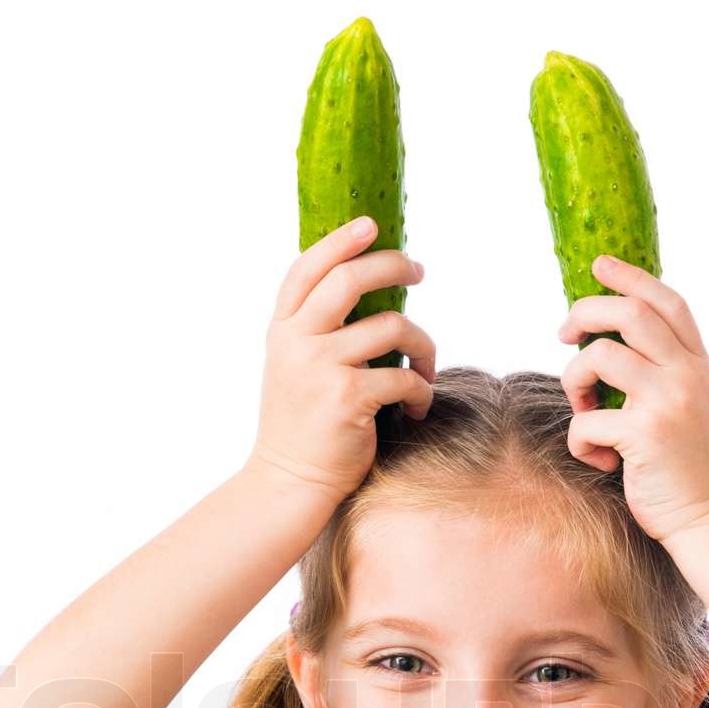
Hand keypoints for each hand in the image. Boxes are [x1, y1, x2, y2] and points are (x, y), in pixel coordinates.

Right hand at [247, 216, 434, 502]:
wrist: (289, 483)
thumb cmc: (301, 428)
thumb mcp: (293, 368)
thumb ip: (315, 331)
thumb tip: (364, 292)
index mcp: (282, 331)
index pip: (307, 269)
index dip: (340, 240)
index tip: (371, 225)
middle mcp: (297, 342)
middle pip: (350, 279)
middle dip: (392, 265)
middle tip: (418, 271)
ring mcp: (321, 368)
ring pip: (392, 327)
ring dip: (423, 345)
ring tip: (426, 368)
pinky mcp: (348, 399)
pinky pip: (404, 378)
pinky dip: (422, 392)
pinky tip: (418, 409)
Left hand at [558, 255, 708, 545]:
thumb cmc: (691, 470)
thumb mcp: (694, 408)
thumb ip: (669, 374)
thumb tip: (618, 346)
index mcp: (698, 365)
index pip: (667, 302)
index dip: (630, 277)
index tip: (599, 265)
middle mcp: (687, 375)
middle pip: (628, 314)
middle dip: (585, 313)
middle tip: (564, 334)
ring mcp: (667, 402)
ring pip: (598, 356)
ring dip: (574, 381)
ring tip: (585, 410)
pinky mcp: (644, 435)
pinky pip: (586, 421)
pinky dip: (581, 440)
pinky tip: (602, 459)